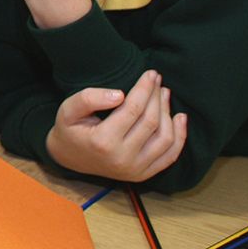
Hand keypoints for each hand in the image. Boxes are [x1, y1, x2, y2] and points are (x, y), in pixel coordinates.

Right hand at [45, 68, 187, 182]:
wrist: (68, 158)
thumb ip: (89, 98)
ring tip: (164, 94)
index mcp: (103, 142)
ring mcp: (135, 169)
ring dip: (168, 112)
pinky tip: (179, 117)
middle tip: (157, 80)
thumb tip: (119, 95)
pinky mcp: (143, 174)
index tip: (150, 74)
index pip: (133, 109)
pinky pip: (170, 156)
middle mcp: (122, 158)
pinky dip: (179, 137)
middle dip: (157, 97)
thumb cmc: (70, 130)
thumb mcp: (67, 109)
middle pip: (151, 122)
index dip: (145, 89)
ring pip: (165, 138)